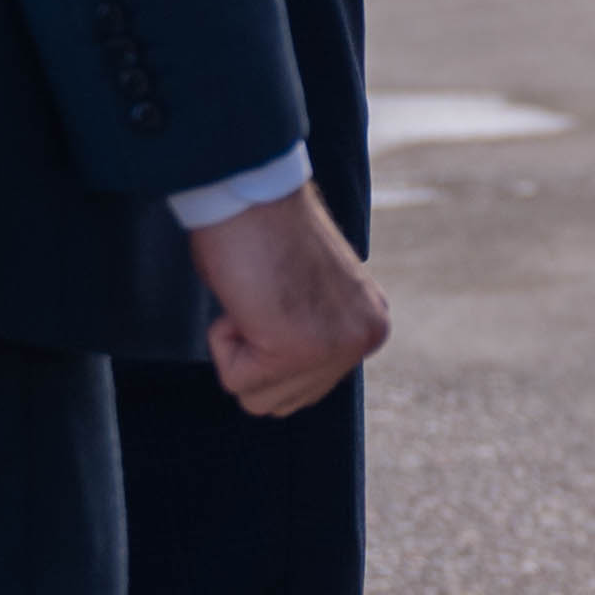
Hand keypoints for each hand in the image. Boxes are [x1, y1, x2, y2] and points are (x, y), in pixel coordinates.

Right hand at [188, 184, 388, 419]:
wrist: (251, 193)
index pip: (310, 385)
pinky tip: (245, 301)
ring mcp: (336, 347)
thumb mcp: (310, 295)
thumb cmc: (263, 233)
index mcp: (370, 324)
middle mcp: (365, 338)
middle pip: (286, 401)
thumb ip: (314, 333)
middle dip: (257, 358)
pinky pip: (237, 381)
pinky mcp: (298, 351)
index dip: (271, 349)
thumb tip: (294, 369)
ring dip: (241, 353)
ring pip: (260, 398)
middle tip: (261, 300)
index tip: (275, 302)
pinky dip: (224, 343)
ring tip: (255, 300)